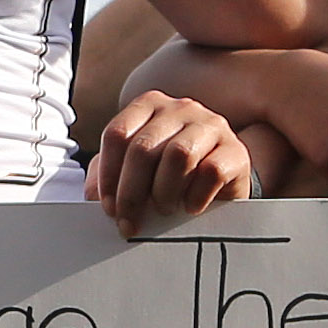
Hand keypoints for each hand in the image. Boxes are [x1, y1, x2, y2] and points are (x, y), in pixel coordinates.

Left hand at [83, 89, 252, 233]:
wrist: (222, 182)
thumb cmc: (170, 176)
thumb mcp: (135, 172)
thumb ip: (109, 176)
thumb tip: (92, 197)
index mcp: (150, 105)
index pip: (118, 134)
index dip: (109, 176)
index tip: (108, 209)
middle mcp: (181, 108)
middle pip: (143, 148)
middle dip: (131, 193)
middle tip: (130, 223)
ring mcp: (211, 125)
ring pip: (178, 155)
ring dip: (164, 192)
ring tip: (164, 210)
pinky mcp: (235, 150)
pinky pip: (210, 171)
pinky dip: (195, 196)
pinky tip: (191, 207)